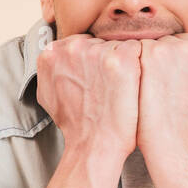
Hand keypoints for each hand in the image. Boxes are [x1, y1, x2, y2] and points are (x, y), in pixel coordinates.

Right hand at [36, 32, 140, 163]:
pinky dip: (139, 65)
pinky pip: (137, 49)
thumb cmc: (76, 123)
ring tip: (119, 88)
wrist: (94, 145)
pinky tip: (132, 85)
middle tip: (107, 86)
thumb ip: (51, 70)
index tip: (95, 80)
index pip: (81, 43)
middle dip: (106, 59)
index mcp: (51, 53)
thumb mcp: (48, 95)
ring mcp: (97, 52)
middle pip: (100, 42)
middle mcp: (72, 48)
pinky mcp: (122, 59)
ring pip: (118, 45)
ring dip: (123, 63)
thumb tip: (53, 55)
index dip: (91, 62)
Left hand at [135, 28, 187, 158]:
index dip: (187, 59)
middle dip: (172, 56)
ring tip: (157, 85)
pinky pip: (141, 47)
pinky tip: (143, 82)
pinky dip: (138, 62)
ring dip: (155, 58)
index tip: (182, 78)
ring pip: (161, 41)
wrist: (175, 138)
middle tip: (169, 83)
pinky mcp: (155, 52)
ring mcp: (181, 47)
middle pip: (180, 37)